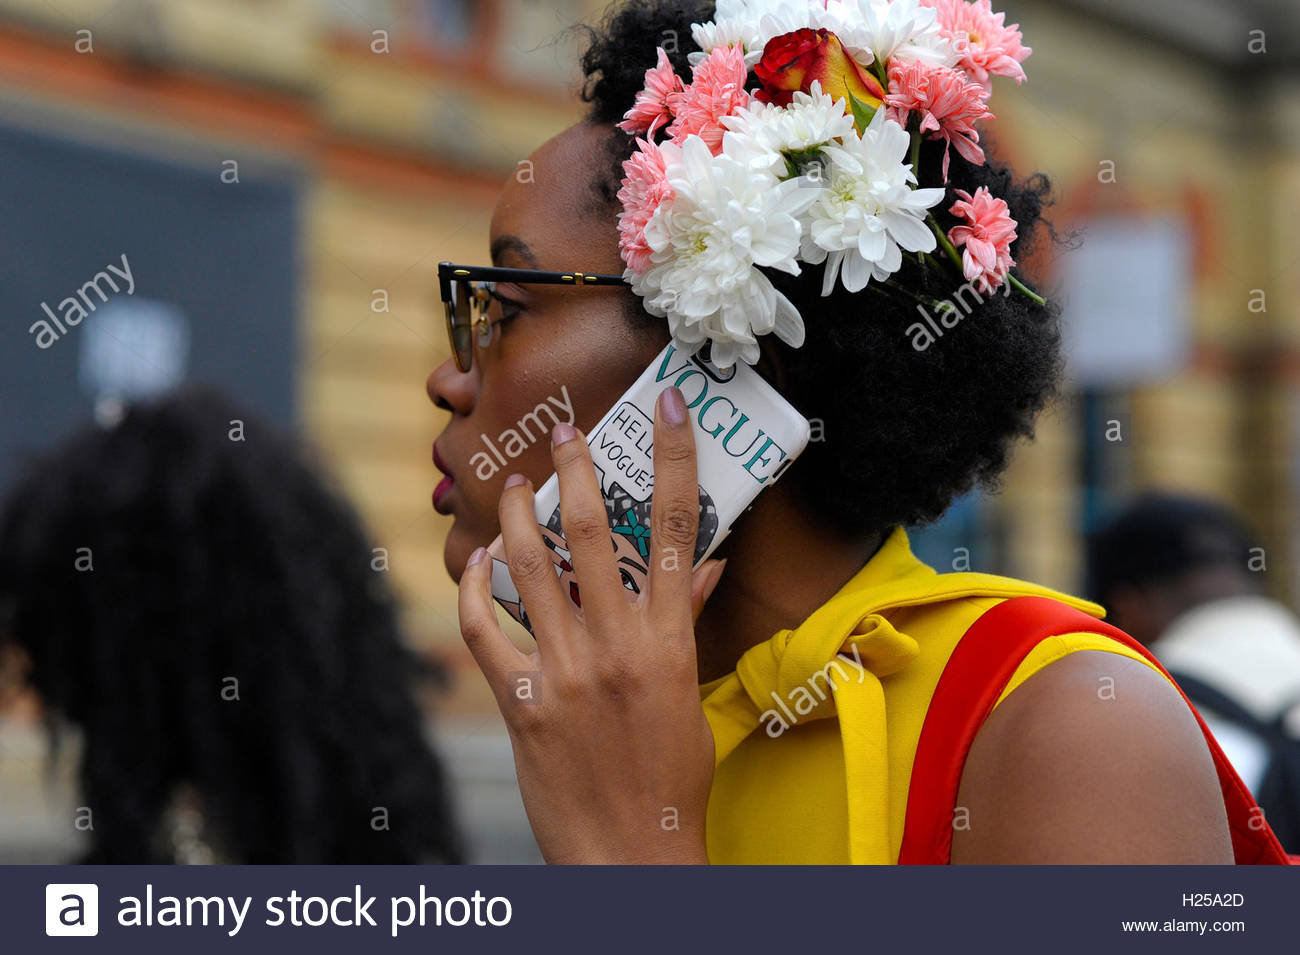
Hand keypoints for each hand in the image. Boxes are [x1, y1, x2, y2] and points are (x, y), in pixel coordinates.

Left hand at [457, 386, 724, 863]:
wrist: (630, 852)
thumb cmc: (670, 778)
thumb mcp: (690, 696)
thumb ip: (686, 623)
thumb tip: (705, 564)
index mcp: (669, 640)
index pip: (676, 528)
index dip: (674, 458)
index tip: (668, 408)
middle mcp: (616, 644)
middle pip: (591, 529)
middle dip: (576, 467)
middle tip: (565, 432)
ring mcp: (564, 670)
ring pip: (530, 566)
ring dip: (518, 513)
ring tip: (516, 484)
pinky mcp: (521, 699)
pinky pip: (484, 627)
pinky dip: (474, 587)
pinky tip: (476, 562)